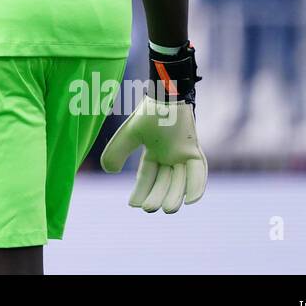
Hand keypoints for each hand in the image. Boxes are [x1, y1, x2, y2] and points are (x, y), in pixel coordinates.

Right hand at [100, 43, 206, 213]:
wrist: (164, 95)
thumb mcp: (129, 135)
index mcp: (154, 152)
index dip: (140, 190)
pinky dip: (197, 186)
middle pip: (164, 182)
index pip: (146, 176)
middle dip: (156, 196)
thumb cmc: (148, 112)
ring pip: (180, 181)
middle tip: (149, 208)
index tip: (133, 204)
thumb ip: (118, 151)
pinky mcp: (193, 150)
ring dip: (175, 196)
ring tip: (167, 209)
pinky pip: (197, 172)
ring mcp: (182, 154)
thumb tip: (108, 171)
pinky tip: (191, 201)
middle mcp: (169, 156)